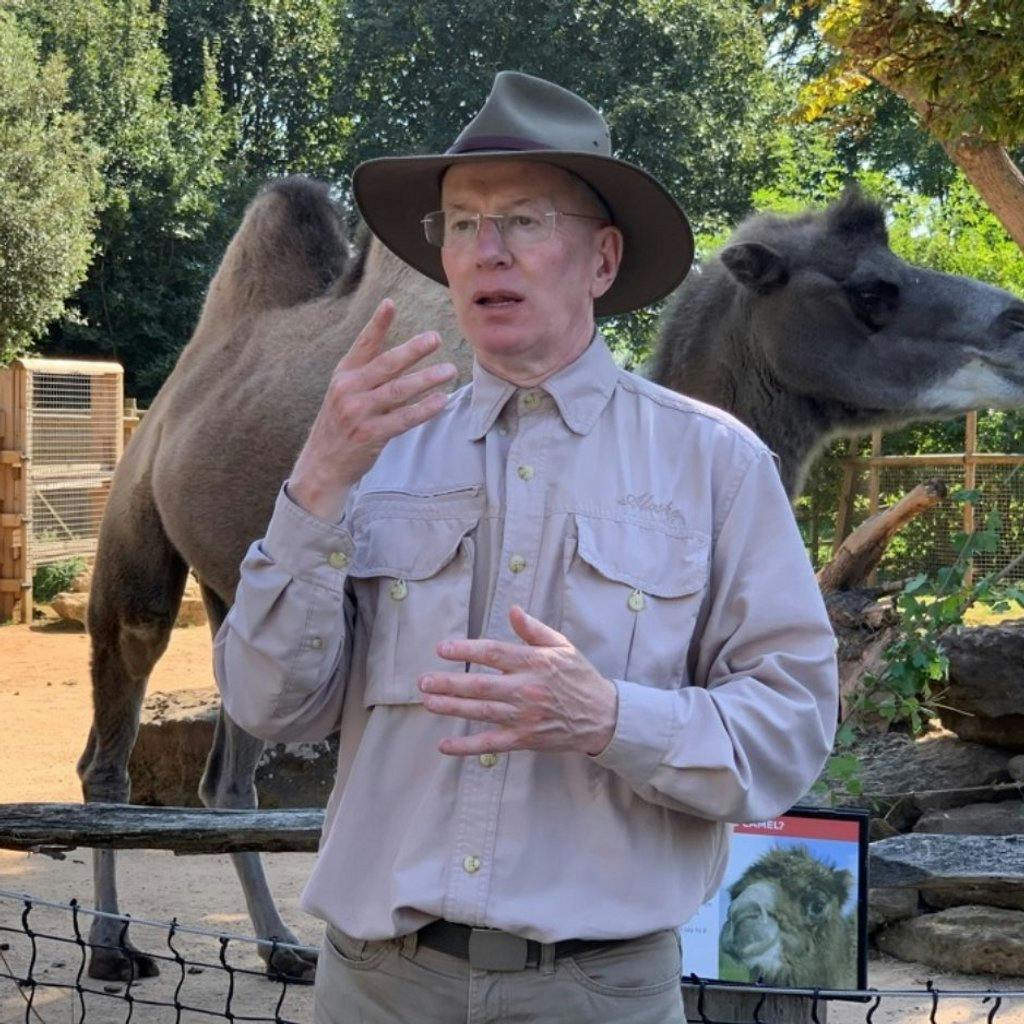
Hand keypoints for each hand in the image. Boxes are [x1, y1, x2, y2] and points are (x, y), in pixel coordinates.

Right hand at [289, 299, 456, 519]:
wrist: (323, 464)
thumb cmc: (341, 424)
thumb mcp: (345, 392)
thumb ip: (369, 371)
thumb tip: (400, 350)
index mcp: (344, 375)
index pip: (363, 345)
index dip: (377, 324)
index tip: (390, 303)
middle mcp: (349, 390)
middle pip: (386, 364)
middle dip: (413, 349)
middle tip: (435, 338)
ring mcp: (358, 413)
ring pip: (399, 390)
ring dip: (427, 378)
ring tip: (449, 369)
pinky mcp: (370, 435)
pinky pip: (403, 419)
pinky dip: (424, 409)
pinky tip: (441, 400)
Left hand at [418, 605, 617, 756]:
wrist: (603, 716)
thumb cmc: (580, 677)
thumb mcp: (562, 646)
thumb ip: (534, 630)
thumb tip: (513, 610)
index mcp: (535, 663)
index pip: (494, 653)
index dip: (466, 650)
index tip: (442, 649)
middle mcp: (527, 689)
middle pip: (481, 686)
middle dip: (449, 683)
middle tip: (423, 681)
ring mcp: (524, 717)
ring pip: (481, 712)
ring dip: (452, 708)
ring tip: (427, 702)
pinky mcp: (524, 739)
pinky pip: (491, 743)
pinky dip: (467, 746)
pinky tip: (445, 745)